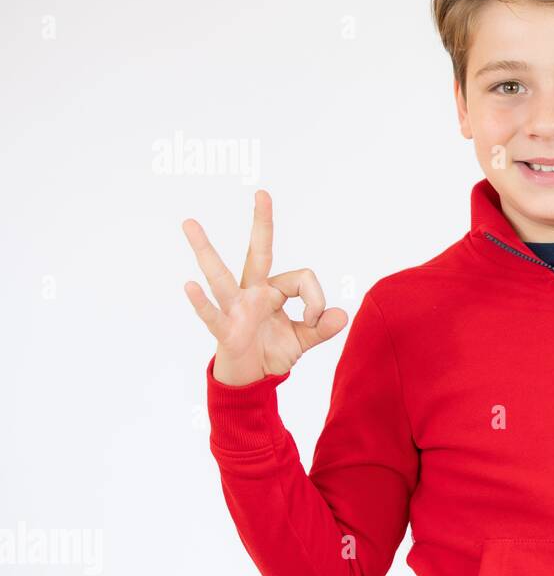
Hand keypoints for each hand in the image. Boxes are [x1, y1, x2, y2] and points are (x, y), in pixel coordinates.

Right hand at [182, 189, 347, 386]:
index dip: (316, 300)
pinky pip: (212, 314)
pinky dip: (202, 303)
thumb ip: (322, 327)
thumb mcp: (302, 339)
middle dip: (262, 224)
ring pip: (221, 277)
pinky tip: (189, 285)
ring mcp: (235, 309)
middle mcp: (252, 292)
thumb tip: (342, 315)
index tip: (315, 320)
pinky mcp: (225, 331)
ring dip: (205, 251)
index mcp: (272, 291)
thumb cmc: (271, 352)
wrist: (251, 381)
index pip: (303, 279)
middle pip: (258, 253)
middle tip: (263, 194)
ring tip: (189, 223)